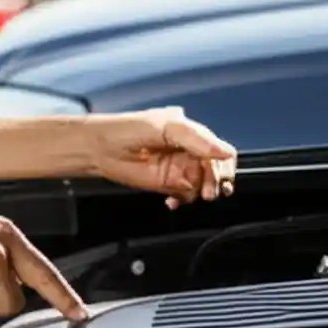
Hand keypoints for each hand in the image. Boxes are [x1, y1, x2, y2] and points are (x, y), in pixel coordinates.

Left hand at [89, 107, 236, 209]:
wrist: (100, 147)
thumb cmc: (128, 129)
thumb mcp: (166, 126)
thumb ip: (197, 139)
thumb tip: (227, 152)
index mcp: (191, 132)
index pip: (220, 150)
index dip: (224, 164)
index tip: (219, 175)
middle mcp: (189, 150)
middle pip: (217, 169)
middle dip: (218, 181)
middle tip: (211, 191)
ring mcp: (180, 168)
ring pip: (205, 184)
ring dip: (205, 192)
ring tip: (199, 195)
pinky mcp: (169, 184)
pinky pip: (188, 196)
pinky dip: (186, 200)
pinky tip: (174, 201)